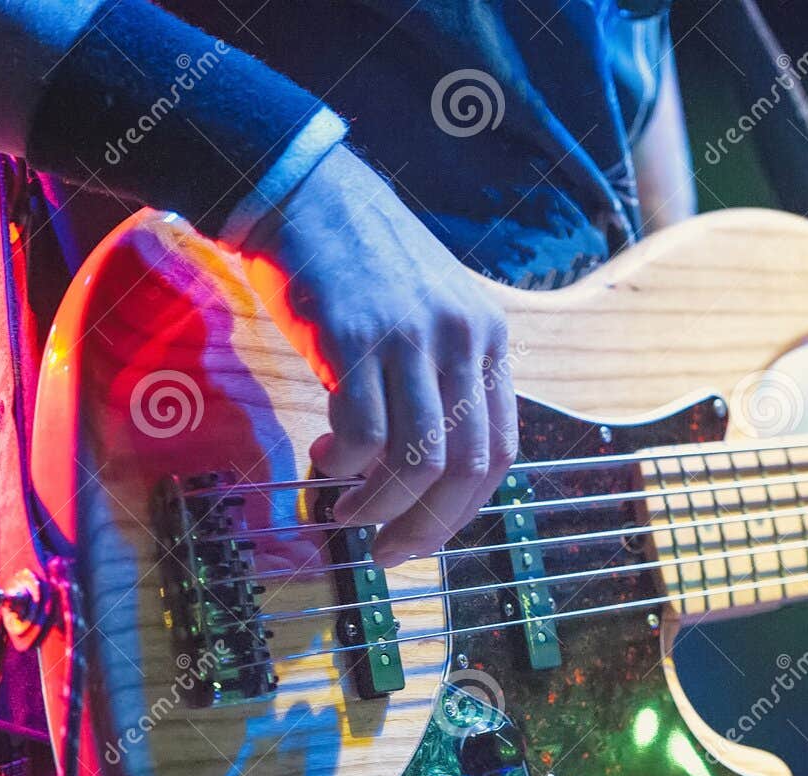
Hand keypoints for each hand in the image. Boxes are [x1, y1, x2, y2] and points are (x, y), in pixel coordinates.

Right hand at [240, 146, 515, 564]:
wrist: (307, 192)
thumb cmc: (363, 266)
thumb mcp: (431, 316)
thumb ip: (444, 382)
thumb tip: (432, 474)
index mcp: (489, 340)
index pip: (500, 452)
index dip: (465, 510)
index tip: (427, 538)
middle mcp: (461, 339)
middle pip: (463, 467)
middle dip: (426, 526)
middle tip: (388, 551)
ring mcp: (410, 336)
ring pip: (415, 460)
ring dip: (379, 505)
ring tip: (346, 512)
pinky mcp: (355, 334)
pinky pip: (361, 432)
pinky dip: (344, 466)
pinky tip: (324, 462)